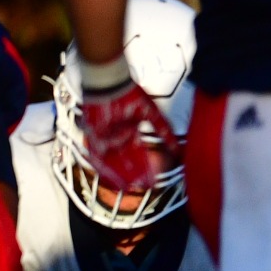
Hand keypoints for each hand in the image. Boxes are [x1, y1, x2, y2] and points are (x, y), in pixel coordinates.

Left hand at [79, 80, 175, 194]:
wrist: (110, 84)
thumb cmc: (130, 94)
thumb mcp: (153, 114)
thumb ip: (165, 131)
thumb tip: (178, 146)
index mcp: (130, 129)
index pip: (138, 152)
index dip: (145, 165)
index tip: (151, 177)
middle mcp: (117, 134)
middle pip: (125, 158)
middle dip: (133, 172)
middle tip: (141, 185)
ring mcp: (104, 134)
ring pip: (112, 158)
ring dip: (119, 172)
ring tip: (127, 185)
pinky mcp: (93, 133)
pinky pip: (97, 153)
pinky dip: (103, 165)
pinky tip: (111, 175)